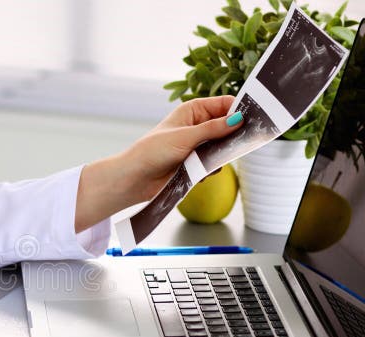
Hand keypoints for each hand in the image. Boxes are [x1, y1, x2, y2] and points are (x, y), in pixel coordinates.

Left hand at [74, 96, 242, 231]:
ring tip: (208, 160)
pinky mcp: (196, 163)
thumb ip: (213, 129)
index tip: (255, 119)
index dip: (240, 110)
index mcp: (193, 110)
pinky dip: (211, 168)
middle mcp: (198, 125)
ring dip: (220, 155)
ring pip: (223, 147)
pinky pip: (214, 164)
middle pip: (228, 125)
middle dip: (232, 135)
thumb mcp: (185, 137)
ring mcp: (198, 144)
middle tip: (238, 143)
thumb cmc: (153, 151)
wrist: (135, 178)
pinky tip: (200, 172)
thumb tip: (239, 120)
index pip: (225, 104)